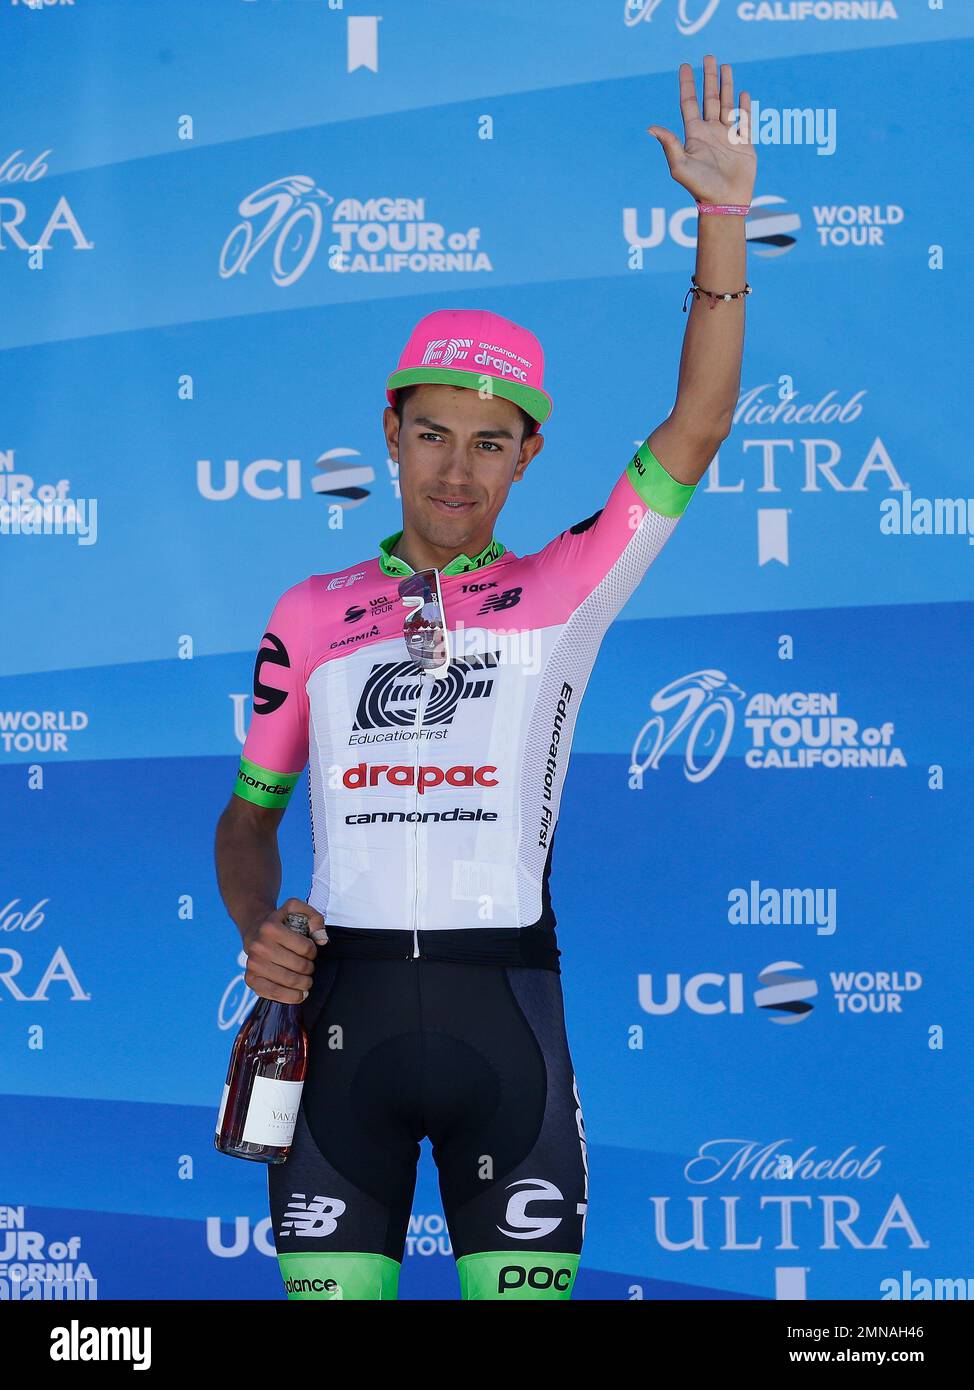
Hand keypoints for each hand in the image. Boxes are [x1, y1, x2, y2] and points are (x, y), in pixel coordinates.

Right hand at [242, 897, 325, 1002]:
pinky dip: (290, 997)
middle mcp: (259, 946)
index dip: (313, 952)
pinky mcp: (250, 978)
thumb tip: (321, 940)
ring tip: (307, 981)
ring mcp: (253, 964)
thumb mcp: (297, 909)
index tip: (310, 951)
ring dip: (304, 983)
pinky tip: (300, 995)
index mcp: (271, 927)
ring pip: (289, 981)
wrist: (255, 929)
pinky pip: (273, 993)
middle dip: (310, 968)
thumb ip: (314, 918)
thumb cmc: (281, 922)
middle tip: (309, 967)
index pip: (306, 947)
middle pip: (299, 966)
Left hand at [648, 56, 756, 206]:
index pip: (689, 103)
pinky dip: (743, 105)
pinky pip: (744, 120)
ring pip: (726, 104)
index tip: (685, 66)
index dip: (687, 84)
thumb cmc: (699, 187)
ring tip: (726, 66)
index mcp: (694, 135)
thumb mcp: (680, 165)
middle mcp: (710, 133)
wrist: (724, 204)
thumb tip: (650, 127)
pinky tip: (742, 93)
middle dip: (708, 77)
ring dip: (726, 85)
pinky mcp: (744, 144)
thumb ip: (669, 144)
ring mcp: (727, 137)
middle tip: (708, 57)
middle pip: (709, 98)